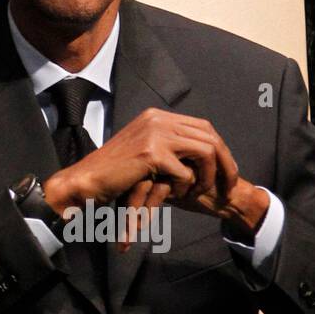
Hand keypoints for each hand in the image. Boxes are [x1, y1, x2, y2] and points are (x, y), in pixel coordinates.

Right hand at [42, 109, 264, 250]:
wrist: (86, 181)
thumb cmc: (113, 173)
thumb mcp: (143, 151)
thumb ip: (168, 146)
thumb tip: (201, 152)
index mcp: (157, 116)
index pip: (203, 126)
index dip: (220, 150)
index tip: (225, 172)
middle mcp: (158, 119)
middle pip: (211, 136)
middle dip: (225, 163)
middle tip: (228, 186)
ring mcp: (155, 134)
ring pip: (205, 152)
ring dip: (207, 177)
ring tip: (199, 193)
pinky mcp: (152, 154)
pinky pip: (186, 173)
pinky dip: (185, 188)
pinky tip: (174, 197)